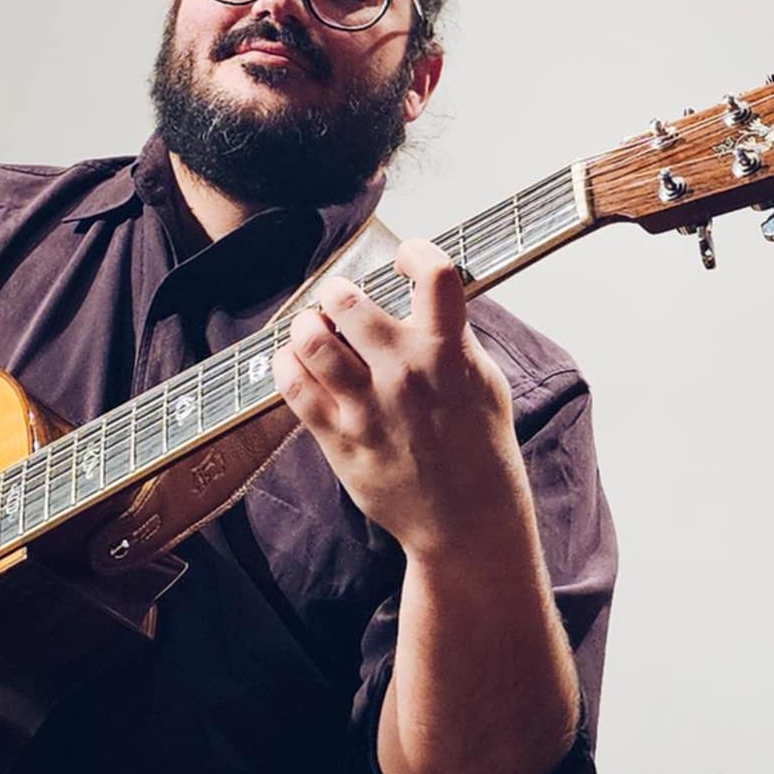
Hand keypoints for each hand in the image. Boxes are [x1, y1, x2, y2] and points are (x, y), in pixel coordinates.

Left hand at [272, 241, 530, 560]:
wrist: (468, 521)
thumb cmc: (482, 449)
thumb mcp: (486, 382)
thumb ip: (457, 338)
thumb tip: (427, 300)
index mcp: (449, 354)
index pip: (435, 275)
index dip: (416, 252)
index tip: (406, 256)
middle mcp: (405, 374)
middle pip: (348, 302)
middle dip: (338, 292)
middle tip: (339, 298)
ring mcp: (367, 407)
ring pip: (311, 340)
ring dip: (307, 323)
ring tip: (314, 326)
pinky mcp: (339, 438)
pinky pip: (293, 386)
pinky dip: (287, 363)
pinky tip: (295, 360)